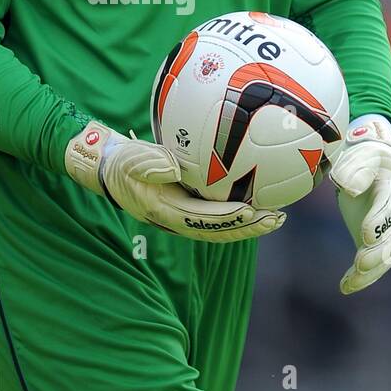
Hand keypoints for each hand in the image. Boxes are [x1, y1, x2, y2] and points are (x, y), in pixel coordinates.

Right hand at [65, 121, 285, 243]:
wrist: (113, 167)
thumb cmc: (122, 162)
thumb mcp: (129, 160)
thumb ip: (149, 163)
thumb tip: (175, 169)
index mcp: (166, 211)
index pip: (202, 219)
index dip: (227, 218)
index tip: (250, 212)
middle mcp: (179, 219)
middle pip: (219, 230)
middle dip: (248, 227)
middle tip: (276, 220)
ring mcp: (185, 214)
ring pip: (222, 226)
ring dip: (250, 224)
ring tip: (277, 217)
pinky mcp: (190, 205)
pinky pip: (219, 212)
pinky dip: (240, 211)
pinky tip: (261, 203)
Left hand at [327, 114, 390, 294]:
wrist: (377, 166)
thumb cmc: (368, 158)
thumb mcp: (363, 156)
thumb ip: (356, 169)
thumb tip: (346, 187)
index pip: (390, 208)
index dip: (379, 222)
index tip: (365, 234)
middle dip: (378, 253)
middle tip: (360, 263)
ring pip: (386, 257)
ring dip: (370, 272)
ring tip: (350, 282)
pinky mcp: (378, 244)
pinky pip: (373, 264)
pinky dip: (360, 277)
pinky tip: (345, 286)